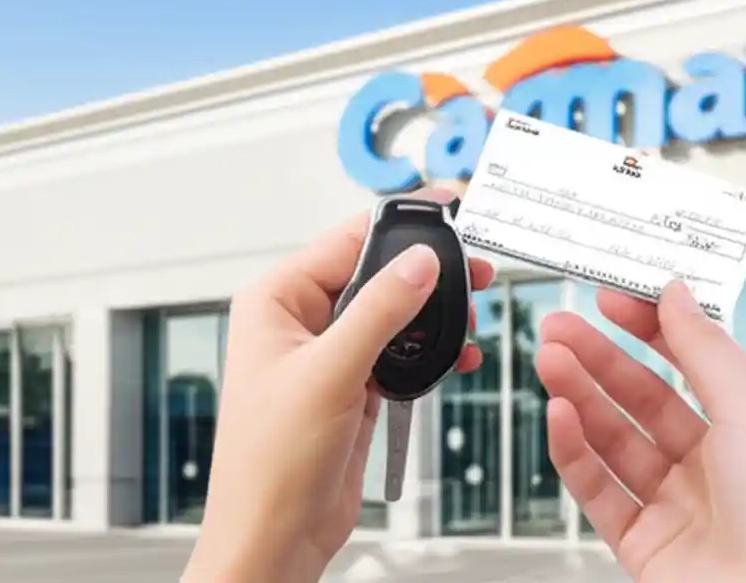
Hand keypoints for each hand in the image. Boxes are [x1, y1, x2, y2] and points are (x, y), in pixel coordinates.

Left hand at [182, 187, 493, 582]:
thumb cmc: (270, 464)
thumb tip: (419, 263)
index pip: (346, 241)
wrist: (275, 536)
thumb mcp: (330, 373)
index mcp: (276, 300)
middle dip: (427, 274)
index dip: (400, 225)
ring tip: (470, 321)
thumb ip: (380, 311)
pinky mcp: (353, 385)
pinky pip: (400, 351)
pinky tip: (458, 356)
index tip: (446, 209)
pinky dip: (432, 351)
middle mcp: (300, 321)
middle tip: (475, 270)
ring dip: (434, 316)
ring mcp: (329, 354)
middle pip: (375, 273)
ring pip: (393, 313)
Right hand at [537, 281, 745, 582]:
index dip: (650, 328)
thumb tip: (677, 295)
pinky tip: (558, 415)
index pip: (692, 364)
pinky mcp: (642, 544)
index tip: (612, 299)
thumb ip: (706, 349)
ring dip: (579, 396)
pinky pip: (596, 489)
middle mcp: (714, 466)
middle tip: (558, 328)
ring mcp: (676, 506)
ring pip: (614, 440)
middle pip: (643, 399)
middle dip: (599, 359)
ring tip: (549, 361)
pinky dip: (572, 451)